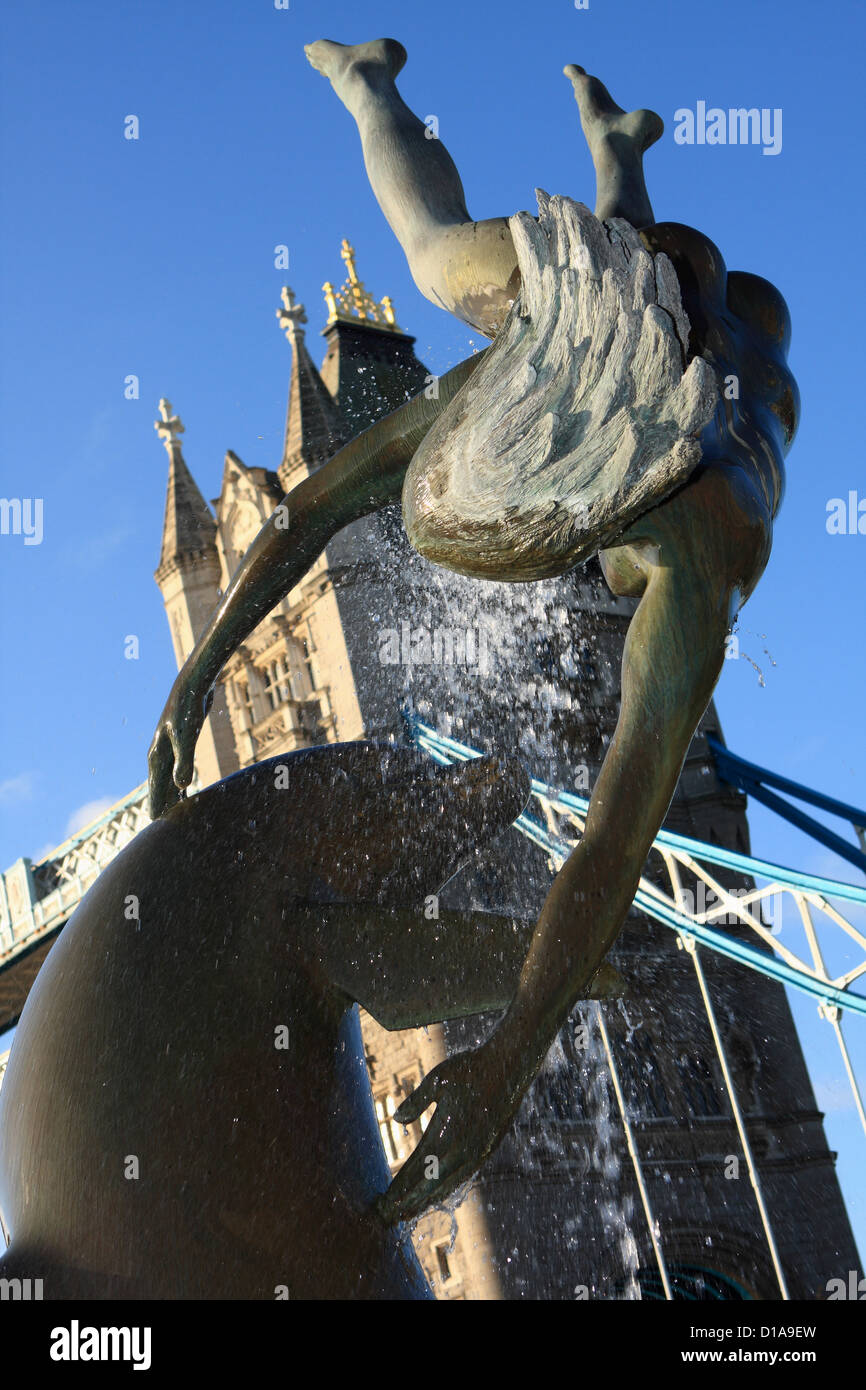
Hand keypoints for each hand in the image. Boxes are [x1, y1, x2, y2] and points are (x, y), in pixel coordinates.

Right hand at [147, 672, 213, 818]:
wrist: (192, 687)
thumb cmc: (187, 710)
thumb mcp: (186, 737)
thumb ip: (184, 761)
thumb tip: (181, 786)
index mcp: (156, 756)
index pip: (155, 789)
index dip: (158, 808)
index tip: (158, 827)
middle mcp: (159, 756)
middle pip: (160, 788)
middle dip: (163, 806)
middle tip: (167, 830)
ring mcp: (169, 751)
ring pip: (168, 781)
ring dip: (172, 797)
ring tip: (175, 817)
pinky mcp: (181, 747)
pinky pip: (178, 771)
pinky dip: (181, 784)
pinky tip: (186, 793)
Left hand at [374, 1042, 530, 1225]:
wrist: (510, 1066)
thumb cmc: (471, 1069)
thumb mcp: (438, 1079)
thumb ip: (416, 1101)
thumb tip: (397, 1119)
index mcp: (447, 1133)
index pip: (418, 1169)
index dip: (401, 1188)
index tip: (386, 1202)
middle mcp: (463, 1149)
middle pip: (432, 1185)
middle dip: (410, 1201)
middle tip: (391, 1217)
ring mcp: (478, 1152)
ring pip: (449, 1184)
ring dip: (428, 1198)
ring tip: (411, 1210)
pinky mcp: (488, 1148)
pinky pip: (464, 1175)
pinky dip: (448, 1187)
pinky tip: (440, 1190)